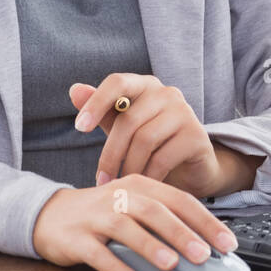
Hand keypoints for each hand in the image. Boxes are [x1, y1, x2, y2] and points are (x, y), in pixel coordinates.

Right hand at [32, 175, 239, 270]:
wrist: (49, 214)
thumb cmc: (102, 214)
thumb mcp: (133, 207)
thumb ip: (163, 220)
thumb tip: (205, 246)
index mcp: (139, 185)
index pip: (179, 200)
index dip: (205, 221)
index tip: (227, 243)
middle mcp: (119, 196)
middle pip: (155, 211)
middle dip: (182, 233)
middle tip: (205, 255)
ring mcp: (96, 217)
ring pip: (127, 228)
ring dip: (152, 246)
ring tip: (173, 265)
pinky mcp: (75, 239)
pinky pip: (98, 254)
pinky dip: (118, 269)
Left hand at [69, 74, 223, 198]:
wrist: (192, 169)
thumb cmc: (152, 146)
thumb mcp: (124, 129)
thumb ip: (103, 112)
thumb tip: (74, 89)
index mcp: (145, 85)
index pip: (117, 82)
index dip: (96, 102)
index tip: (79, 128)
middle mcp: (167, 93)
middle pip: (129, 120)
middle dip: (111, 154)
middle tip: (102, 180)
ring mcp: (185, 112)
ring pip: (144, 140)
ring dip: (128, 168)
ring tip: (122, 186)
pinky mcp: (196, 136)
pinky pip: (162, 158)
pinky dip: (148, 177)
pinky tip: (143, 187)